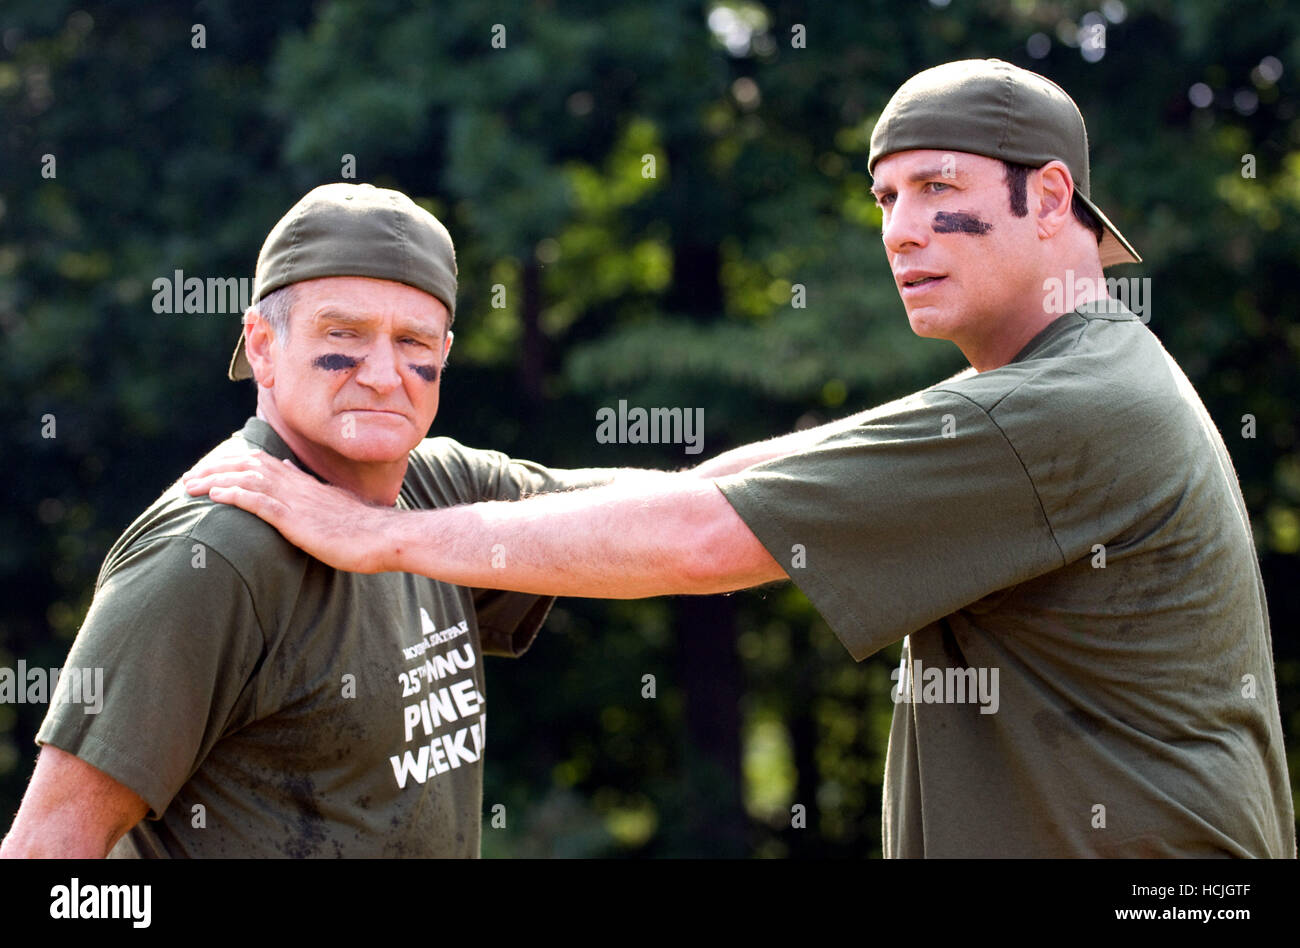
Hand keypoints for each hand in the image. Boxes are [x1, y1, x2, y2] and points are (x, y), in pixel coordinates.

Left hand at [182, 449, 396, 572]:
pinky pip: (260, 502)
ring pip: (249, 480)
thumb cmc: (364, 528)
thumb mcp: (335, 503)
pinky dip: (235, 495)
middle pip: (248, 466)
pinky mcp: (297, 520)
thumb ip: (310, 488)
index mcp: (306, 483)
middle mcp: (298, 486)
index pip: (263, 462)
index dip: (234, 463)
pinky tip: (216, 496)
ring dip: (216, 480)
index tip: (211, 471)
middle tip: (189, 479)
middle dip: (215, 469)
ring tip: (191, 486)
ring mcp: (297, 501)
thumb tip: (287, 466)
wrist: (385, 537)